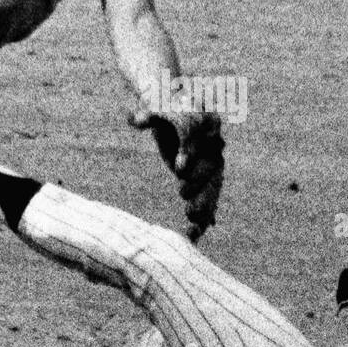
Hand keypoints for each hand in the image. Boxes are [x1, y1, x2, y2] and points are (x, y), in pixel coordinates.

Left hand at [130, 108, 224, 240]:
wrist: (181, 113)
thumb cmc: (168, 110)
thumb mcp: (156, 110)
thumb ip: (147, 116)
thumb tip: (134, 119)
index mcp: (203, 121)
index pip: (197, 138)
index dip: (188, 152)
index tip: (179, 167)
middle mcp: (213, 144)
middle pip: (210, 166)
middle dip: (198, 182)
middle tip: (182, 192)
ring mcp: (213, 164)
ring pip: (213, 186)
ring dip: (204, 204)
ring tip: (192, 222)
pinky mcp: (207, 180)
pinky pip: (210, 199)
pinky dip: (203, 218)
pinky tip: (194, 236)